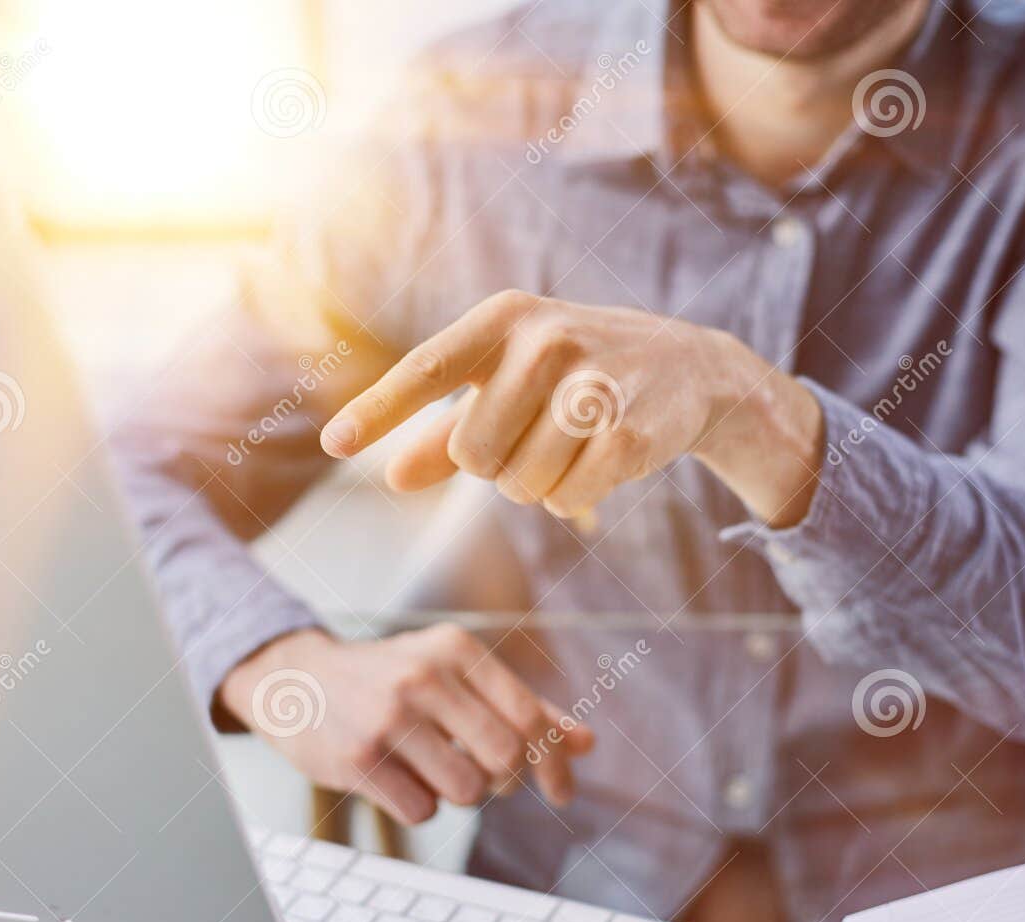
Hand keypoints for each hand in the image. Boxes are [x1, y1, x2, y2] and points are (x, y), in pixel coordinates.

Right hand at [218, 625, 593, 824]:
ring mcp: (387, 717)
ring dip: (460, 794)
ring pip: (467, 790)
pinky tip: (398, 777)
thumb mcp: (455, 674)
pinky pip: (422, 811)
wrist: (296, 680)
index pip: (529, 716)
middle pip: (505, 757)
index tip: (562, 793)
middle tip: (489, 780)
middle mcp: (423, 676)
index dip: (554, 763)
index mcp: (456, 649)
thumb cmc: (392, 680)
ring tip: (433, 770)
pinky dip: (420, 806)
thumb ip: (522, 706)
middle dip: (506, 782)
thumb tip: (587, 744)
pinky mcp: (356, 758)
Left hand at [319, 291, 823, 527]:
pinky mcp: (628, 430)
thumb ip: (446, 430)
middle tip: (535, 440)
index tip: (332, 444)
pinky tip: (603, 461)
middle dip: (496, 467)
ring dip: (540, 485)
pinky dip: (578, 497)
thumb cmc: (577, 375)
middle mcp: (544, 339)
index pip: (426, 369)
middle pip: (473, 453)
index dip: (378, 410)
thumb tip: (391, 477)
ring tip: (572, 447)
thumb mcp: (510, 382)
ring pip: (520, 484)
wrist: (691, 367)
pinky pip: (569, 498)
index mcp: (503, 320)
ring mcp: (590, 383)